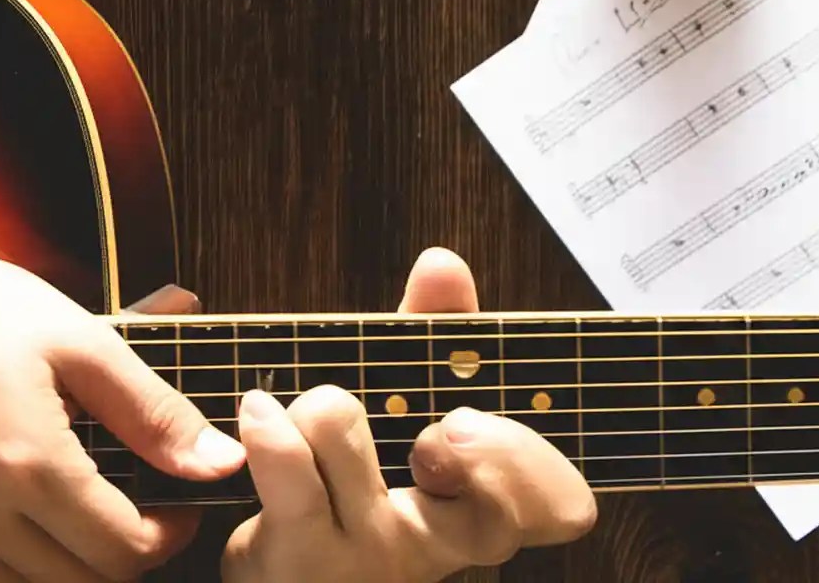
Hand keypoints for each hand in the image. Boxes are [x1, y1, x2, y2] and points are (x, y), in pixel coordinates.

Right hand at [0, 237, 245, 582]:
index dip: (168, 537)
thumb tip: (221, 463)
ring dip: (68, 572)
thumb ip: (155, 414)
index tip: (176, 507)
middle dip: (124, 559)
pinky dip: (9, 573)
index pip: (123, 553)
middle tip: (139, 515)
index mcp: (29, 466)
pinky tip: (24, 524)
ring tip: (85, 520)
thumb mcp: (81, 344)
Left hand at [220, 247, 595, 582]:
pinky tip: (259, 414)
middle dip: (470, 445)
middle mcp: (432, 548)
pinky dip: (269, 426)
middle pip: (492, 508)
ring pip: (345, 427)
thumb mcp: (401, 411)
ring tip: (296, 415)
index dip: (530, 460)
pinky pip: (288, 468)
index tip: (469, 415)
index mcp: (476, 511)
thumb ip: (435, 338)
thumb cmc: (342, 490)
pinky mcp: (298, 558)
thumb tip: (443, 266)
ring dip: (317, 403)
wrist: (273, 571)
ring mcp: (366, 560)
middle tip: (436, 432)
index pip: (559, 506)